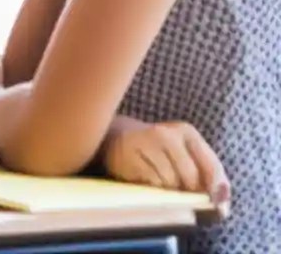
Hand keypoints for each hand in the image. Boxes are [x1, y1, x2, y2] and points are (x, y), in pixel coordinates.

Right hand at [102, 120, 229, 206]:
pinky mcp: (129, 157)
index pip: (211, 165)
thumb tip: (223, 207)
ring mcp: (146, 144)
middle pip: (191, 177)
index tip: (217, 206)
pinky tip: (147, 181)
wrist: (118, 138)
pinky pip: (151, 184)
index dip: (216, 188)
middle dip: (190, 191)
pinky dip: (153, 189)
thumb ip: (207, 175)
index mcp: (187, 132)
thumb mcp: (186, 154)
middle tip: (182, 193)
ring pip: (170, 183)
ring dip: (170, 191)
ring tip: (162, 184)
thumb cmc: (159, 151)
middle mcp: (167, 134)